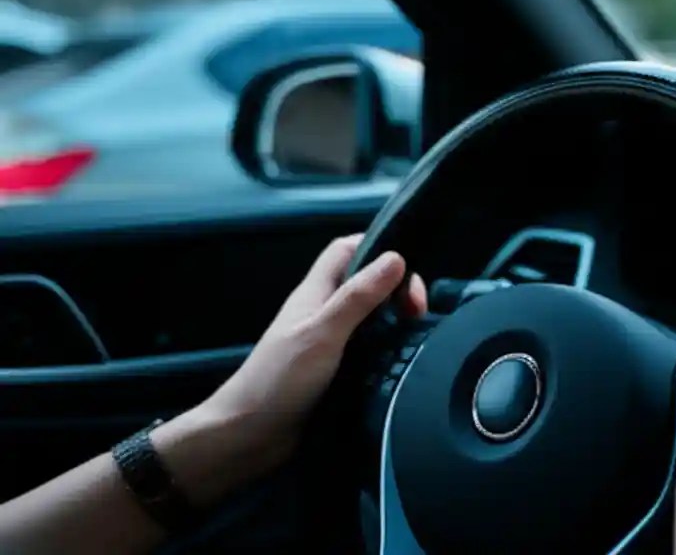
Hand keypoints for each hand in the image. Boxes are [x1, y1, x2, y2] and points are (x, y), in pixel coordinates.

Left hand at [153, 235, 425, 504]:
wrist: (249, 436)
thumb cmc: (279, 380)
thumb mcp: (323, 333)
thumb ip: (357, 297)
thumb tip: (396, 258)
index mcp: (315, 293)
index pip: (347, 250)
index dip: (377, 245)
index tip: (407, 266)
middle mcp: (324, 313)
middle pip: (366, 283)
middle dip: (396, 289)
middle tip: (417, 313)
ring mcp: (331, 343)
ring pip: (372, 317)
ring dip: (396, 321)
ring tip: (418, 335)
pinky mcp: (339, 372)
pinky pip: (372, 350)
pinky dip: (390, 350)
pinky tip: (405, 362)